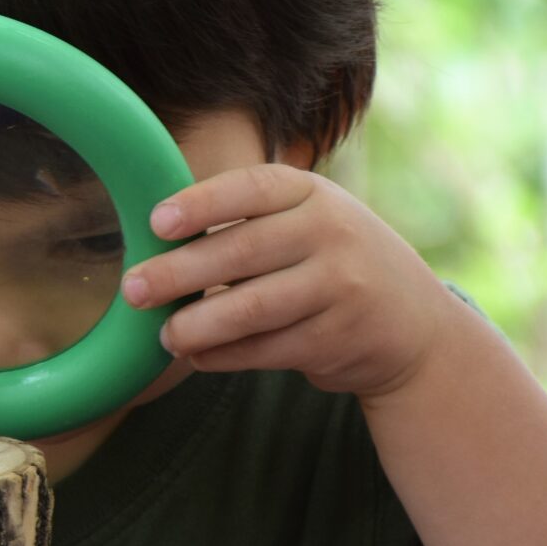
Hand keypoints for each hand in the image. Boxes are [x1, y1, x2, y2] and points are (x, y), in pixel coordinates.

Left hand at [119, 166, 457, 402]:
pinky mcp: (338, 338)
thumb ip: (249, 220)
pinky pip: (267, 349)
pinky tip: (197, 356)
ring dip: (198, 325)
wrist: (414, 325)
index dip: (200, 204)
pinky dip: (225, 355)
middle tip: (132, 289)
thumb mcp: (308, 221)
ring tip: (164, 335)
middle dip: (178, 272)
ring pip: (252, 308)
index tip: (155, 222)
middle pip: (241, 252)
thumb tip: (154, 237)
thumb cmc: (332, 262)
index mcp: (313, 193)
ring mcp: (340, 286)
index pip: (250, 189)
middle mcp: (331, 233)